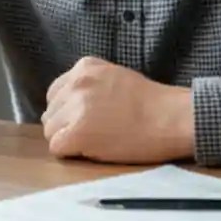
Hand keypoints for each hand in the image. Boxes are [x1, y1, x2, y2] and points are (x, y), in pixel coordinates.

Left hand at [41, 56, 194, 163]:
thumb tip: (69, 104)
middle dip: (65, 125)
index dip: (67, 110)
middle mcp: (76, 83)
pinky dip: (70, 153)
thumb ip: (90, 85)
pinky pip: (57, 147)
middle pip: (51, 112)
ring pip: (50, 131)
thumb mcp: (114, 77)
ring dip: (67, 139)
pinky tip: (90, 151)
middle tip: (91, 134)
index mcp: (84, 67)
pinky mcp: (78, 132)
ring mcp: (75, 107)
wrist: (170, 119)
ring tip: (93, 142)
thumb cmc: (151, 103)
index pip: (55, 93)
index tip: (86, 119)